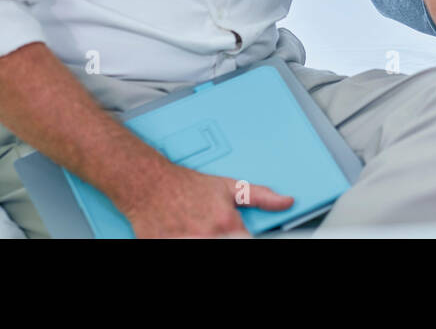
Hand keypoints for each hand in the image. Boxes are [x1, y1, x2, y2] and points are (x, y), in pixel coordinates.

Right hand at [117, 162, 293, 237]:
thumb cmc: (186, 186)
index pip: (249, 242)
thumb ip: (260, 196)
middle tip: (218, 233)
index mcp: (226, 223)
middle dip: (226, 240)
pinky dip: (189, 243)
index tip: (242, 235)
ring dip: (211, 241)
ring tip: (201, 231)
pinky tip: (189, 235)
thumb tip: (286, 202)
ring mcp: (186, 243)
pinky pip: (184, 251)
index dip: (247, 240)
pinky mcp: (165, 247)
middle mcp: (207, 236)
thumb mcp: (228, 187)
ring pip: (209, 248)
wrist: (149, 184)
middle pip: (231, 245)